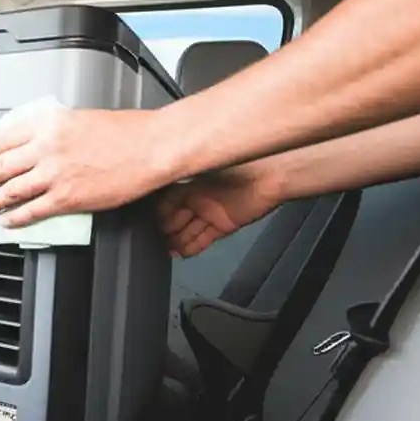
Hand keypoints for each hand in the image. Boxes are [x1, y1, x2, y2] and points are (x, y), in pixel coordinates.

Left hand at [0, 108, 178, 226]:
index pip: (3, 137)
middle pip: (1, 166)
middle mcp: (46, 147)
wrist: (150, 148)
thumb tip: (35, 144)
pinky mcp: (66, 198)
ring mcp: (54, 174)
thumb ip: (53, 130)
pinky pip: (31, 211)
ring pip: (11, 190)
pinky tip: (8, 221)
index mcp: (48, 123)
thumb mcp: (79, 118)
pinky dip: (15, 218)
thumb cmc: (125, 132)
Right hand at [155, 163, 283, 257]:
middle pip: (177, 217)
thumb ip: (182, 179)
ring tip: (166, 250)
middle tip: (156, 239)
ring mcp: (211, 213)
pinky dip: (194, 246)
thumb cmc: (239, 167)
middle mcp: (199, 199)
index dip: (160, 211)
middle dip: (166, 229)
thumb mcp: (204, 171)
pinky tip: (183, 253)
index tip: (151, 220)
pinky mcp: (223, 225)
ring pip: (189, 230)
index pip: (168, 200)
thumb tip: (161, 183)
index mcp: (192, 184)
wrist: (268, 180)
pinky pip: (204, 238)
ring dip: (177, 240)